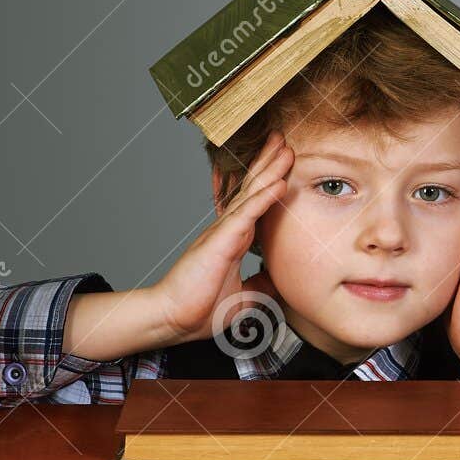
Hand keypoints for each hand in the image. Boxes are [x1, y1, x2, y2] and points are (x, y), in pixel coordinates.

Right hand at [151, 130, 291, 346]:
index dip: (269, 182)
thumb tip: (279, 280)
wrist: (174, 320)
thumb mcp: (244, 297)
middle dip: (269, 163)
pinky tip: (279, 181)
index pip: (256, 204)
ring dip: (270, 169)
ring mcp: (224, 232)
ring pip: (251, 194)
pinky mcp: (221, 241)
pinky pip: (247, 214)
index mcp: (234, 239)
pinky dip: (265, 196)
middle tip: (284, 140)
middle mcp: (228, 229)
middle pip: (252, 189)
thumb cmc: (200, 309)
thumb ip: (261, 285)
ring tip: (285, 147)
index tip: (284, 163)